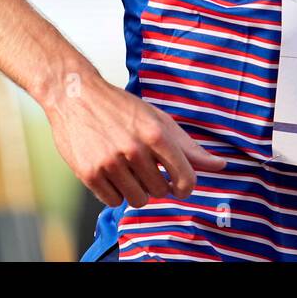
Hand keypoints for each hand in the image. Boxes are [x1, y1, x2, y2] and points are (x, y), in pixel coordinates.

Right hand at [43, 72, 227, 207]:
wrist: (75, 96)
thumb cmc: (121, 108)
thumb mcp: (159, 120)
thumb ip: (189, 147)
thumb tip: (220, 165)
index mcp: (156, 134)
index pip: (185, 178)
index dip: (185, 187)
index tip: (179, 186)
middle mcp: (134, 149)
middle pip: (160, 191)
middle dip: (156, 183)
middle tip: (144, 166)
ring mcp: (110, 163)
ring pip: (137, 200)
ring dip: (135, 190)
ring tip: (127, 169)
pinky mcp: (89, 174)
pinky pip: (113, 201)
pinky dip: (114, 192)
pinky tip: (110, 173)